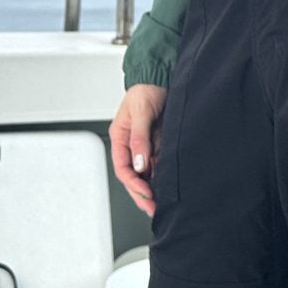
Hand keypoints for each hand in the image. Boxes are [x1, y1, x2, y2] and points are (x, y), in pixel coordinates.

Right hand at [111, 83, 167, 216]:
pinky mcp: (158, 145)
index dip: (133, 183)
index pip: (123, 168)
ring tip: (160, 204)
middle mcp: (131, 145)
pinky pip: (158, 165)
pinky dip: (161, 177)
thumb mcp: (140, 113)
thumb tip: (139, 163)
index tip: (146, 193)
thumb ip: (139, 138)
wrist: (160, 78)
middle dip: (141, 194)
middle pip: (133, 176)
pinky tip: (167, 187)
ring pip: (145, 174)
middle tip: (152, 208)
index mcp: (120, 138)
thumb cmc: (145, 91)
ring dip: (151, 189)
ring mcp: (145, 146)